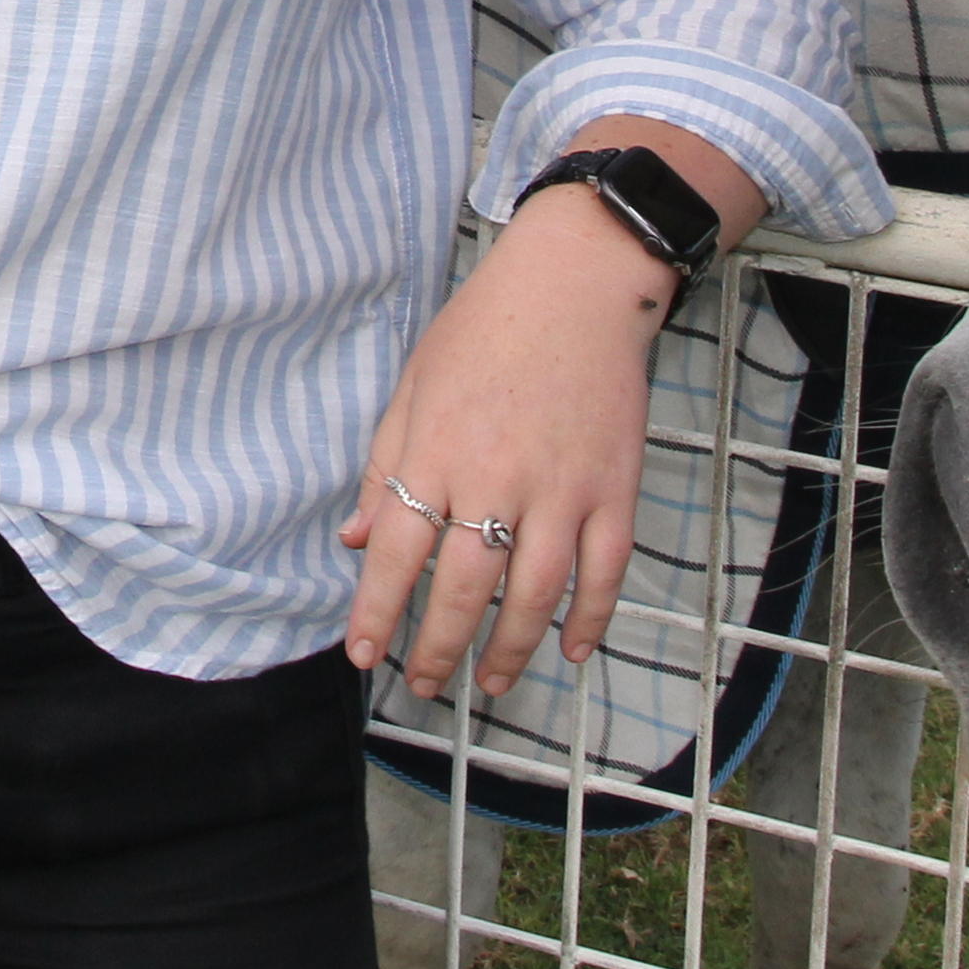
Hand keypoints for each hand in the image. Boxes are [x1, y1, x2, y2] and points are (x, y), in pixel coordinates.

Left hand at [340, 187, 677, 705]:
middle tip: (425, 684)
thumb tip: (354, 541)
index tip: (363, 655)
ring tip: (489, 681)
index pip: (395, 554)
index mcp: (436, 453)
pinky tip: (571, 651)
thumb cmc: (483, 330)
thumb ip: (385, 468)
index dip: (376, 613)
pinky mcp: (614, 488)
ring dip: (509, 649)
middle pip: (463, 589)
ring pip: (535, 595)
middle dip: (439, 649)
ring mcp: (562, 488)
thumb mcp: (413, 388)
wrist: (576, 285)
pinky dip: (590, 618)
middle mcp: (496, 479)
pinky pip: (605, 572)